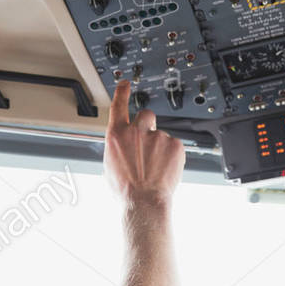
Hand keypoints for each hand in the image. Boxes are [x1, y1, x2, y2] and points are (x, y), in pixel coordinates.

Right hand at [103, 80, 184, 206]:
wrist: (144, 201)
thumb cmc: (125, 190)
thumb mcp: (110, 165)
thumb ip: (117, 148)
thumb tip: (123, 147)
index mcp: (117, 135)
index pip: (119, 104)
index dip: (122, 91)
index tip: (125, 84)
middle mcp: (137, 131)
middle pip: (145, 115)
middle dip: (147, 125)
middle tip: (148, 144)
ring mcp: (157, 136)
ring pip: (160, 136)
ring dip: (159, 147)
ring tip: (155, 167)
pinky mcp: (175, 144)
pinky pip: (174, 145)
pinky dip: (171, 155)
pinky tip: (165, 169)